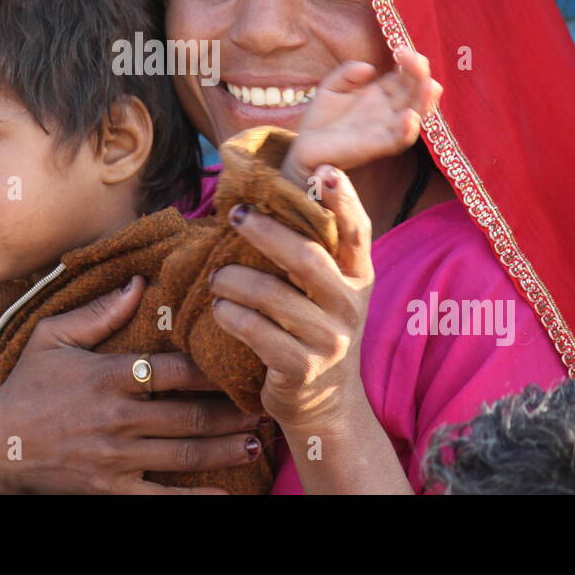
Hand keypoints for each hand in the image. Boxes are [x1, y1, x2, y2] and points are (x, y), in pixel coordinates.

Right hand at [0, 277, 263, 493]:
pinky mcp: (109, 491)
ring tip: (257, 442)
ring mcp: (116, 458)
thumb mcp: (52, 338)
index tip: (243, 364)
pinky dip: (196, 499)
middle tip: (266, 405)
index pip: (175, 370)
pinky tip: (226, 495)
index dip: (214, 369)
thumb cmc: (25, 387)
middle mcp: (118, 418)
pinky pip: (161, 498)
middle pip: (191, 416)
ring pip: (186, 456)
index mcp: (109, 376)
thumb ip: (98, 311)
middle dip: (234, 412)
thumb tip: (138, 282)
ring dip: (226, 449)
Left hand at [211, 165, 374, 435]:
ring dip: (234, 279)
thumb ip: (313, 250)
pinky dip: (229, 314)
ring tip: (216, 275)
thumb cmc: (313, 329)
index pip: (357, 231)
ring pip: (273, 295)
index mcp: (359, 277)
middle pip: (307, 258)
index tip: (324, 170)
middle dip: (266, 232)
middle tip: (234, 215)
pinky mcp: (301, 368)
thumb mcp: (327, 291)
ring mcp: (329, 339)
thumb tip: (267, 196)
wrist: (324, 403)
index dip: (343, 200)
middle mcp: (350, 305)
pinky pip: (256, 332)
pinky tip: (218, 309)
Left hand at [282, 49, 441, 186]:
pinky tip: (410, 117)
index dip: (409, 63)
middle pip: (414, 93)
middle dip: (420, 77)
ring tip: (430, 85)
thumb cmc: (322, 117)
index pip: (404, 76)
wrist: (305, 146)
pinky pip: (397, 140)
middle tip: (419, 62)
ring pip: (414, 115)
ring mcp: (384, 129)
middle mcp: (388, 110)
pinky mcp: (375, 147)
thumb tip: (369, 68)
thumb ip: (346, 73)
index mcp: (381, 93)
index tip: (402, 49)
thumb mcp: (331, 86)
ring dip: (423, 101)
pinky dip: (406, 131)